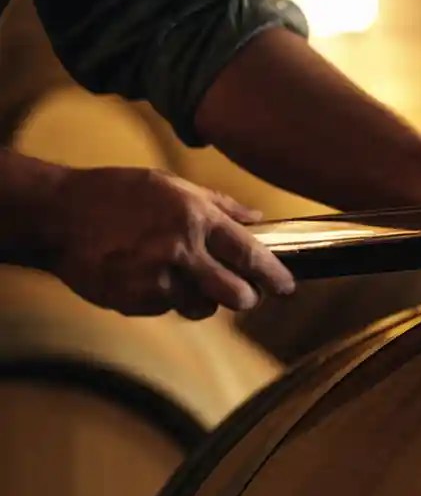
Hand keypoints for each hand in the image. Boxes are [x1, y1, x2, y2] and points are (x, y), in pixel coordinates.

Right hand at [39, 166, 294, 319]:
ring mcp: (157, 279)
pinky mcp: (135, 301)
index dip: (275, 276)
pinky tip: (147, 276)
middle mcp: (181, 250)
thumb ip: (219, 205)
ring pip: (203, 307)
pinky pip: (168, 309)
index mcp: (196, 218)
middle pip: (238, 296)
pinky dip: (166, 299)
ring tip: (180, 275)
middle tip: (246, 295)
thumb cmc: (117, 195)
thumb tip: (257, 216)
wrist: (57, 216)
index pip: (251, 255)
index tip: (288, 287)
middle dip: (247, 299)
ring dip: (202, 298)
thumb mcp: (170, 185)